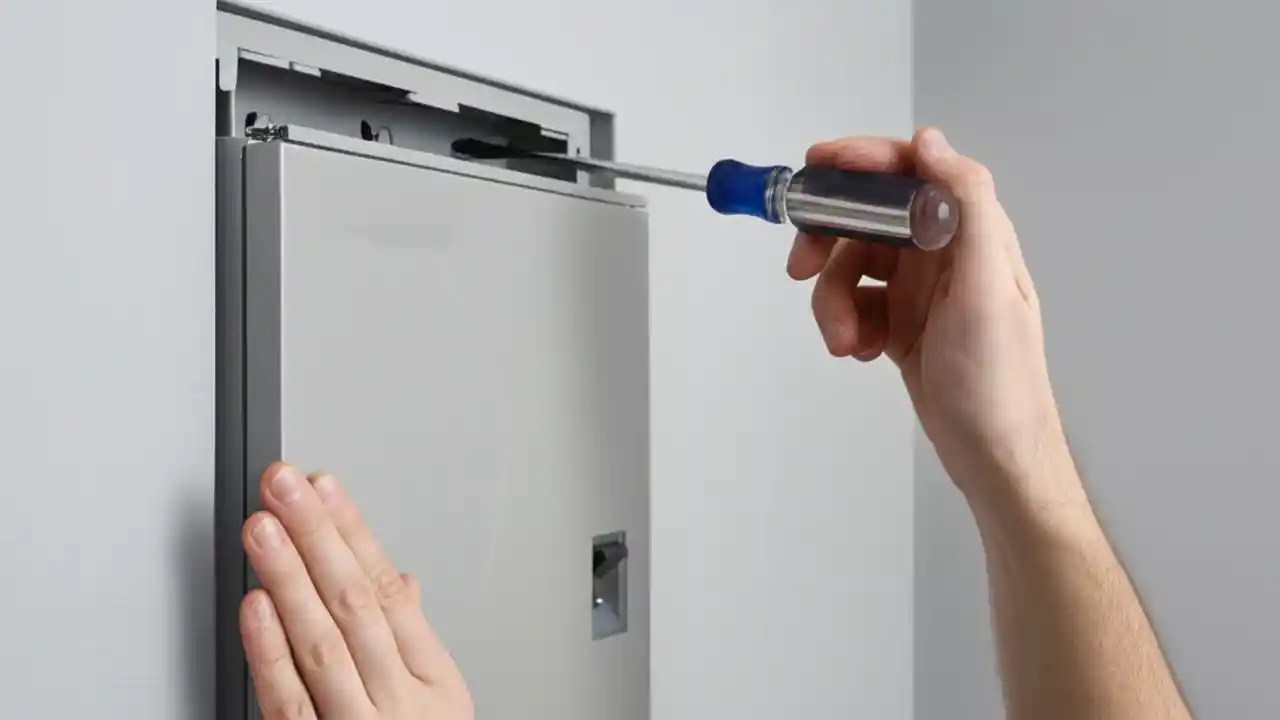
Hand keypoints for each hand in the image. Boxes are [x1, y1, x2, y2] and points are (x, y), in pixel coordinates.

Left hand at [240, 463, 474, 719]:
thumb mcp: (439, 701)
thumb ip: (413, 640)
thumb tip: (401, 582)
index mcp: (432, 680)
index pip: (388, 589)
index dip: (353, 531)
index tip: (324, 486)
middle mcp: (396, 701)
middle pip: (355, 604)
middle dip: (318, 536)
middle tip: (287, 486)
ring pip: (320, 644)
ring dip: (289, 577)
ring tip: (264, 525)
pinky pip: (288, 701)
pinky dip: (270, 650)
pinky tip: (257, 604)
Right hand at [789, 127, 1067, 502]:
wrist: (995, 455)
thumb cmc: (1000, 383)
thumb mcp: (986, 288)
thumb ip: (965, 206)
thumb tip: (931, 142)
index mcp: (970, 234)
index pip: (912, 172)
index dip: (862, 161)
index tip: (818, 166)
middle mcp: (944, 254)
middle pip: (868, 218)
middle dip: (828, 240)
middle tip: (801, 265)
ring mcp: (921, 289)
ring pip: (852, 266)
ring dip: (832, 299)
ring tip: (842, 339)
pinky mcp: (902, 322)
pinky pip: (855, 305)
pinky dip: (844, 324)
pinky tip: (860, 350)